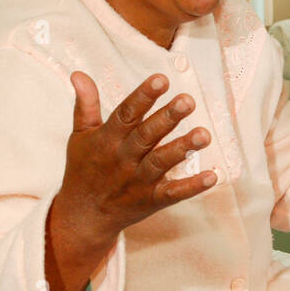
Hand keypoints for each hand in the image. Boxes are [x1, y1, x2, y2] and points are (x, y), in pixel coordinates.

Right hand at [49, 72, 214, 251]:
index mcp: (107, 139)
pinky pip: (172, 193)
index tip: (161, 79)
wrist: (83, 216)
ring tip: (204, 134)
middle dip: (167, 118)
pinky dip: (191, 186)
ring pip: (161, 162)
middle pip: (147, 136)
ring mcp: (138, 181)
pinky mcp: (151, 200)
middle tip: (188, 101)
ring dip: (182, 148)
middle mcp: (123, 159)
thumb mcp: (80, 135)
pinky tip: (211, 176)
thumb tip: (79, 74)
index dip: (143, 97)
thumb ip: (85, 105)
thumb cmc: (83, 169)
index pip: (126, 114)